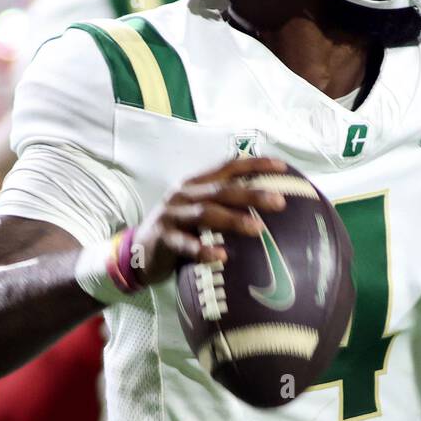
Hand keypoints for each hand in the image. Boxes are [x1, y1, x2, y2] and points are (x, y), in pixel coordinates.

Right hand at [132, 156, 287, 284]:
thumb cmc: (179, 230)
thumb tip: (265, 206)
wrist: (138, 250)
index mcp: (197, 183)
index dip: (255, 164)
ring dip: (233, 220)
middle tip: (280, 202)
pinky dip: (203, 250)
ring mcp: (173, 214)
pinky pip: (185, 244)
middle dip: (252, 194)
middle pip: (222, 190)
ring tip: (258, 229)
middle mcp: (185, 193)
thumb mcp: (199, 210)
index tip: (283, 167)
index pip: (228, 167)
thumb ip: (223, 204)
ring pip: (206, 213)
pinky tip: (221, 256)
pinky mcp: (164, 237)